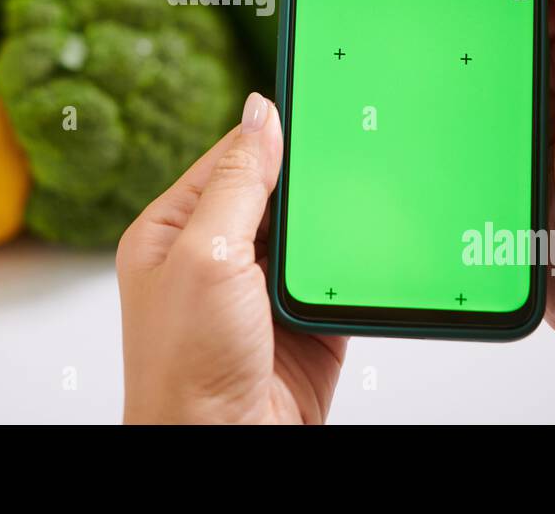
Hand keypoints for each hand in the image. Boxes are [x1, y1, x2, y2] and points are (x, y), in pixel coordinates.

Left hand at [116, 93, 345, 423]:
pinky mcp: (307, 321)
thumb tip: (260, 113)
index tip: (317, 99)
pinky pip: (340, 275)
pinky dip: (360, 262)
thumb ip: (238, 183)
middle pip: (277, 190)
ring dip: (338, 219)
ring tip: (374, 187)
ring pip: (312, 231)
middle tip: (357, 140)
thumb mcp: (205, 256)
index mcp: (174, 231)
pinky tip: (380, 241)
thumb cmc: (186, 370)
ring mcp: (262, 290)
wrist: (229, 454)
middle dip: (312, 176)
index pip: (230, 157)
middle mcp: (216, 256)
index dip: (272, 132)